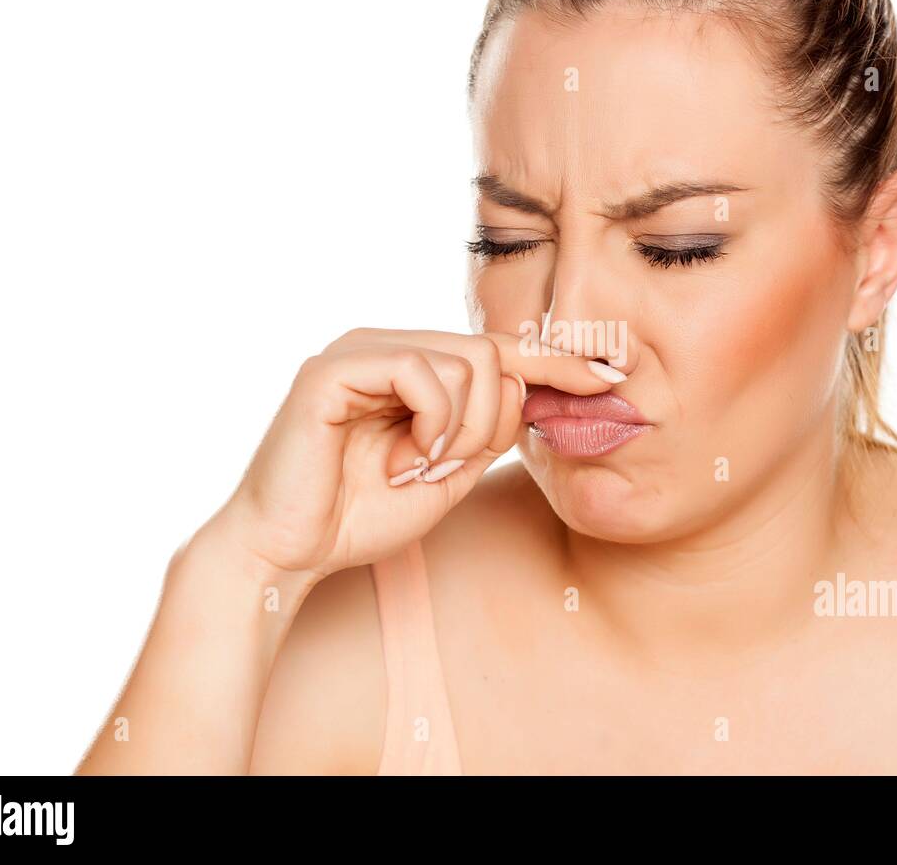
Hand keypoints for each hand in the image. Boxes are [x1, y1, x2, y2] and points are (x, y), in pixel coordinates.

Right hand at [209, 328, 621, 577]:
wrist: (288, 552)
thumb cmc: (363, 513)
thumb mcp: (449, 469)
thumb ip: (489, 427)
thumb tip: (536, 387)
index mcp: (412, 365)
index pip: (498, 349)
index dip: (555, 361)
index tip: (608, 376)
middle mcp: (387, 344)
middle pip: (492, 352)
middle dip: (493, 421)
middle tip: (446, 468)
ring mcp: (358, 350)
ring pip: (467, 360)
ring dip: (460, 431)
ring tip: (415, 468)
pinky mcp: (332, 368)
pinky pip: (423, 371)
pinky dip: (431, 425)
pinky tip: (400, 460)